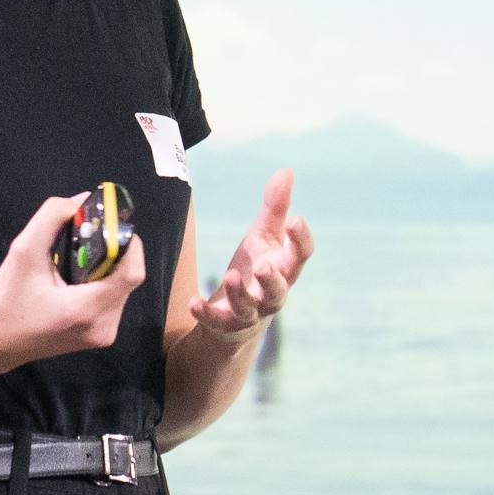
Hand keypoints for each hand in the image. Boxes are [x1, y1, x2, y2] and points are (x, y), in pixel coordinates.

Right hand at [0, 193, 146, 381]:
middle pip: (128, 277)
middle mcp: (104, 325)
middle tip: (90, 236)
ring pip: (123, 288)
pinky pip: (114, 300)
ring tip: (80, 258)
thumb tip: (82, 201)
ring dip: (109, 267)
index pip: (131, 272)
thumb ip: (51, 219)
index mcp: (86, 309)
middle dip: (114, 252)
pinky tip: (79, 278)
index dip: (128, 243)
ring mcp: (105, 335)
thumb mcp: (22, 252)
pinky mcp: (102, 337)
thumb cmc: (8, 300)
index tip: (109, 225)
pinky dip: (103, 283)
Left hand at [191, 170, 314, 341]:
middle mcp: (272, 293)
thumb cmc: (257, 267)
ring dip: (240, 294)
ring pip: (249, 307)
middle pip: (279, 290)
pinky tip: (192, 302)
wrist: (239, 312)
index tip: (295, 219)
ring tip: (230, 276)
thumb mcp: (264, 235)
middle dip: (272, 279)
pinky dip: (205, 313)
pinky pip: (217, 321)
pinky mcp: (226, 323)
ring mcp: (250, 311)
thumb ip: (275, 207)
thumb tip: (287, 171)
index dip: (300, 239)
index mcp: (284, 267)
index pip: (300, 255)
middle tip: (264, 265)